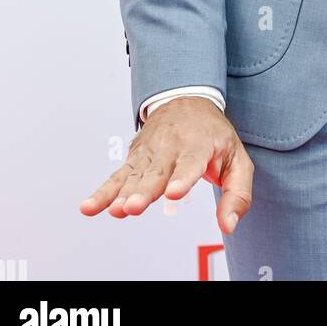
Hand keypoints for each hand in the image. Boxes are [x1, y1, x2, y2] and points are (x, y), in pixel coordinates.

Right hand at [79, 96, 253, 235]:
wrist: (189, 100)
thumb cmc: (215, 135)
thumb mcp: (237, 160)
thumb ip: (237, 194)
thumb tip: (229, 224)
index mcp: (199, 146)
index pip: (190, 164)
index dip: (182, 178)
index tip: (174, 191)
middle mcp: (172, 147)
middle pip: (157, 173)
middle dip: (144, 191)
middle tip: (134, 207)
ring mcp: (150, 153)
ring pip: (135, 176)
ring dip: (122, 194)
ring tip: (116, 209)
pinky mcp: (135, 159)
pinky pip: (117, 177)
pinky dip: (102, 192)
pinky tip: (89, 207)